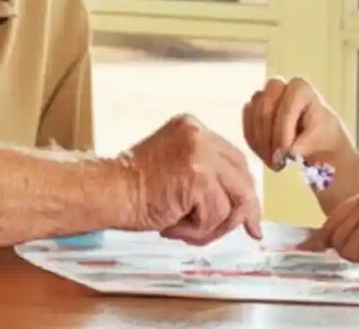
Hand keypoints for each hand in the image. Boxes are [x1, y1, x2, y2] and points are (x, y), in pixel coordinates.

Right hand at [124, 114, 262, 244]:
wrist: (106, 193)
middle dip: (244, 210)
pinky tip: (172, 228)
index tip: (251, 215)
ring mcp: (201, 153)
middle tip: (250, 231)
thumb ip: (205, 175)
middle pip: (242, 177)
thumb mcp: (175, 170)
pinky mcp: (199, 176)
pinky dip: (198, 231)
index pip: (234, 160)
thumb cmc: (132, 191)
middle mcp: (200, 135)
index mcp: (193, 128)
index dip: (244, 189)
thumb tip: (240, 204)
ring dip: (212, 227)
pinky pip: (217, 214)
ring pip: (233, 201)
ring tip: (183, 230)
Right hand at [242, 76, 354, 169]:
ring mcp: (264, 98)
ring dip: (261, 143)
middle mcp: (280, 87)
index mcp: (301, 88)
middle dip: (270, 137)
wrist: (317, 146)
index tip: (288, 153)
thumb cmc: (323, 140)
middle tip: (279, 161)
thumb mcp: (321, 141)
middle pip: (265, 105)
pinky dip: (255, 144)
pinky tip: (267, 157)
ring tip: (275, 164)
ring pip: (252, 114)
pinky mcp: (253, 111)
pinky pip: (246, 125)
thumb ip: (307, 143)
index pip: (287, 104)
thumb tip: (292, 150)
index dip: (284, 130)